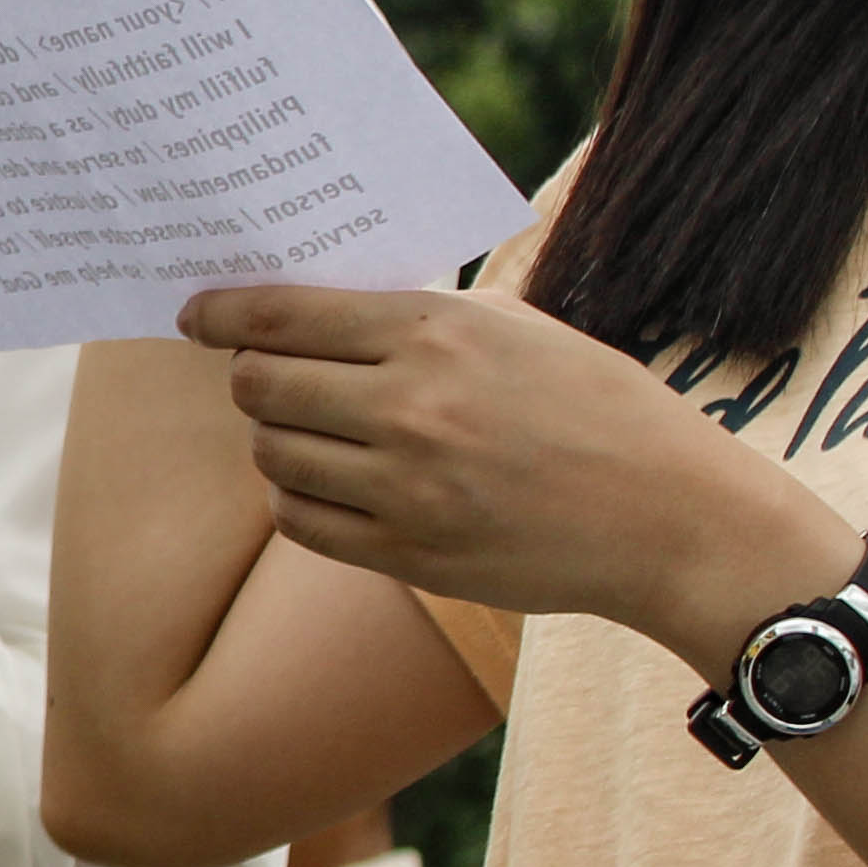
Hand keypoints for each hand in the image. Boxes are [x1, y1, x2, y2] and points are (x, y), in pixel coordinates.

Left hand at [182, 279, 855, 668]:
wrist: (671, 517)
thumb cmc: (599, 408)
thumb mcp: (518, 330)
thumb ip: (418, 320)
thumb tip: (317, 315)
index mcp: (437, 333)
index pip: (285, 315)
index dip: (223, 313)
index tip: (196, 315)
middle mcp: (410, 407)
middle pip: (262, 386)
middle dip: (251, 376)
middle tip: (265, 375)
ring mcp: (405, 486)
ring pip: (273, 455)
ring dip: (276, 439)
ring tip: (310, 431)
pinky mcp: (408, 553)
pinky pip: (303, 520)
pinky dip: (298, 497)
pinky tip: (329, 483)